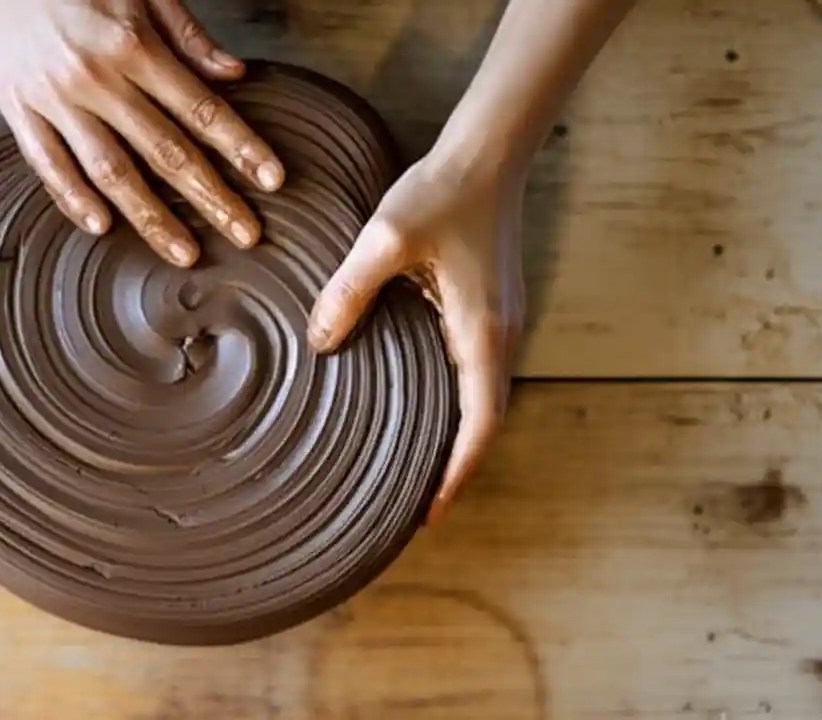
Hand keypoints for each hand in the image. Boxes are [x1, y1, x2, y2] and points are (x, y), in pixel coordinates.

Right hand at [0, 0, 284, 265]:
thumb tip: (235, 77)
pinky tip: (104, 227)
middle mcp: (96, 77)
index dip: (241, 146)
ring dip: (150, 217)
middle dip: (210, 197)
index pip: (200, 108)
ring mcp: (54, 98)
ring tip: (185, 253)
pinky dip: (74, 199)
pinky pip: (48, 165)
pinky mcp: (17, 109)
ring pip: (109, 170)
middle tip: (247, 234)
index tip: (272, 180)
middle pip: (164, 150)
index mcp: (133, 45)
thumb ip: (189, 36)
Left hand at [307, 156, 525, 522]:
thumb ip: (349, 291)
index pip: (481, 424)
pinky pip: (475, 372)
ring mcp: (499, 322)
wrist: (487, 154)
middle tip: (417, 507)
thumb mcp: (385, 238)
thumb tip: (321, 342)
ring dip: (457, 437)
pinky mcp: (490, 308)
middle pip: (486, 423)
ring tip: (418, 468)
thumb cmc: (443, 192)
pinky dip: (456, 402)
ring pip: (482, 399)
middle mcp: (501, 335)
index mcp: (482, 330)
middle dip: (456, 468)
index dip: (459, 473)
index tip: (431, 512)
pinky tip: (421, 405)